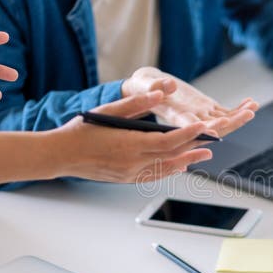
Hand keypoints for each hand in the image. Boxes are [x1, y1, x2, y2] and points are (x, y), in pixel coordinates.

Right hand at [51, 92, 212, 182]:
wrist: (59, 155)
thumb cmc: (80, 131)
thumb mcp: (108, 110)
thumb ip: (136, 103)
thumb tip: (160, 94)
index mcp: (129, 145)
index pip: (167, 141)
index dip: (188, 135)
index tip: (204, 127)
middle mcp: (132, 163)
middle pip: (171, 156)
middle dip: (194, 148)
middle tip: (213, 142)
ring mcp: (129, 173)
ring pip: (165, 169)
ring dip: (186, 160)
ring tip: (204, 153)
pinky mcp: (126, 179)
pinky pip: (154, 176)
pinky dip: (170, 170)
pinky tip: (180, 165)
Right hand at [121, 67, 257, 136]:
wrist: (143, 89)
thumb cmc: (140, 89)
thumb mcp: (143, 86)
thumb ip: (154, 88)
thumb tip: (168, 85)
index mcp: (172, 118)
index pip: (189, 127)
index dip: (204, 129)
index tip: (220, 128)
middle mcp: (188, 121)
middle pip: (212, 127)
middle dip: (231, 123)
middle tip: (247, 115)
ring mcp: (199, 116)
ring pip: (222, 121)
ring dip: (238, 115)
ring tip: (252, 107)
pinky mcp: (205, 109)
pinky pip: (224, 112)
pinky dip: (237, 109)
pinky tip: (251, 102)